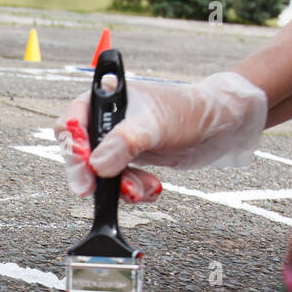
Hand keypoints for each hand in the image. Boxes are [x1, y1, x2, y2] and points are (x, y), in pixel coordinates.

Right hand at [54, 72, 267, 199]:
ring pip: (100, 174)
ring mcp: (118, 143)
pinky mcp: (131, 161)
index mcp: (104, 101)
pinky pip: (120, 183)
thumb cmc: (188, 111)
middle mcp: (106, 122)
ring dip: (118, 187)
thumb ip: (124, 144)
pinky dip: (133, 190)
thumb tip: (96, 166)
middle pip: (80, 153)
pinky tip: (152, 188)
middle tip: (93, 191)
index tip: (84, 168)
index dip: (72, 147)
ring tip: (139, 191)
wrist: (220, 126)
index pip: (71, 124)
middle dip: (92, 174)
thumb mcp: (154, 126)